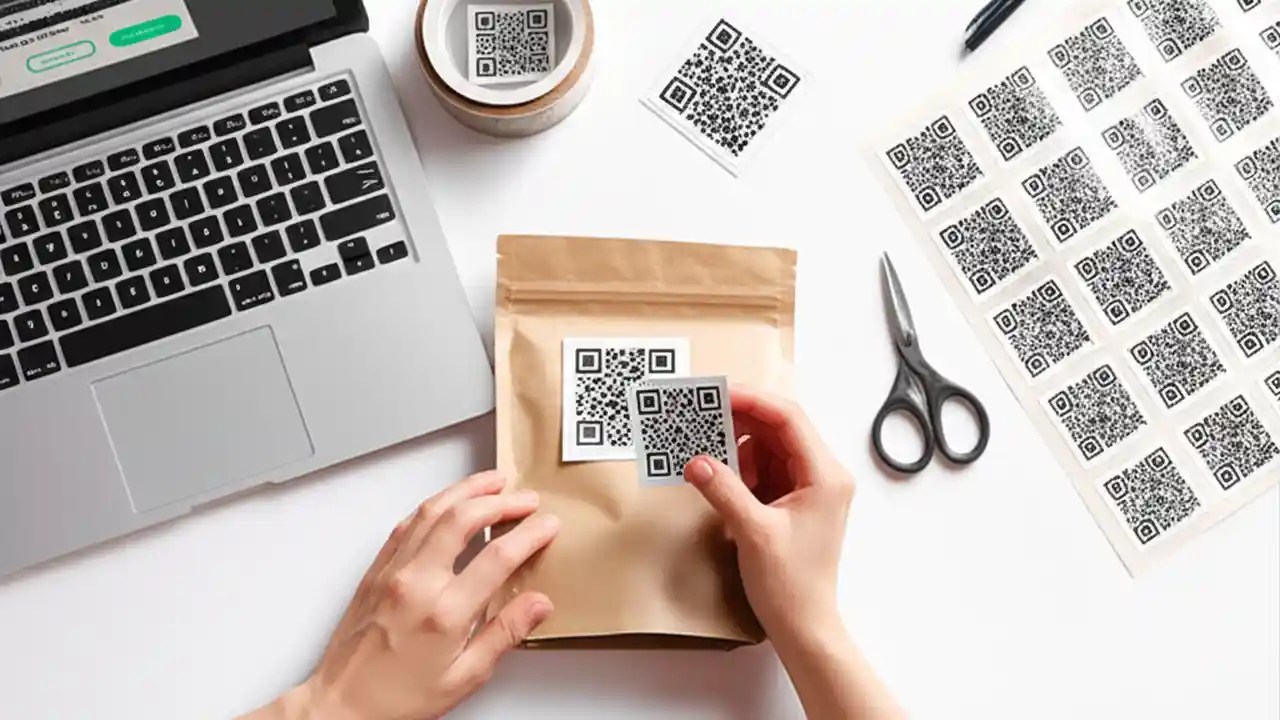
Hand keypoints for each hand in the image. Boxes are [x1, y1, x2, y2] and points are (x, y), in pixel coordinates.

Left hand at [243, 471, 559, 719]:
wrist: (342, 703)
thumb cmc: (397, 697)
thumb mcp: (464, 677)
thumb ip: (503, 634)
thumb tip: (537, 604)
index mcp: (444, 613)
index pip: (498, 557)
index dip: (529, 535)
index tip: (547, 526)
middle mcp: (416, 583)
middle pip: (464, 519)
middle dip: (501, 502)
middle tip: (526, 500)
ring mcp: (392, 571)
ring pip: (432, 511)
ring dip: (467, 490)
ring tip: (493, 482)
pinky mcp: (376, 569)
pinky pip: (406, 522)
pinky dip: (433, 504)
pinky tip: (448, 501)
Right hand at [685, 388, 902, 719]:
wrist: (804, 625)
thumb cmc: (791, 585)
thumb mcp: (753, 533)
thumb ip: (724, 490)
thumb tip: (696, 460)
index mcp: (825, 475)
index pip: (789, 418)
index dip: (753, 401)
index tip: (719, 394)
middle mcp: (823, 475)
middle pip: (780, 429)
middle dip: (741, 422)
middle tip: (702, 418)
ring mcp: (809, 488)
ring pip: (770, 448)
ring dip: (738, 448)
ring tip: (707, 453)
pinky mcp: (793, 502)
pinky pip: (765, 469)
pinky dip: (741, 468)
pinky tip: (720, 477)